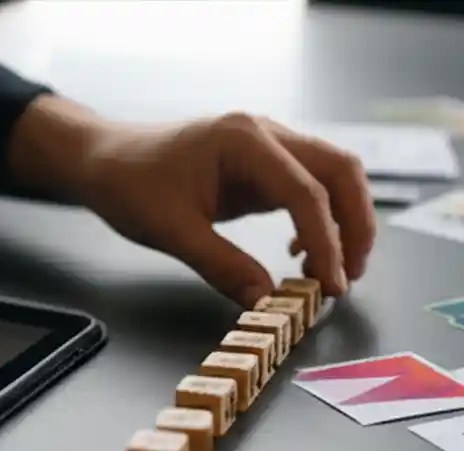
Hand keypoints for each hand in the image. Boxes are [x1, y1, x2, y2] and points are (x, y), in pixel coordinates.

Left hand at [9, 96, 375, 307]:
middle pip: (339, 170)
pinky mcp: (264, 165)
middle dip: (356, 224)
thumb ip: (223, 266)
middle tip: (348, 277)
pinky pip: (310, 187)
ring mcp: (268, 146)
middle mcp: (264, 134)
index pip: (306, 190)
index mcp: (242, 141)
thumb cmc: (130, 184)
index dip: (327, 240)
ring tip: (331, 272)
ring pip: (333, 176)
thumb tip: (266, 302)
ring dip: (345, 221)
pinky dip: (320, 220)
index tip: (330, 284)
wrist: (106, 160)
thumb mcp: (172, 232)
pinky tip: (299, 254)